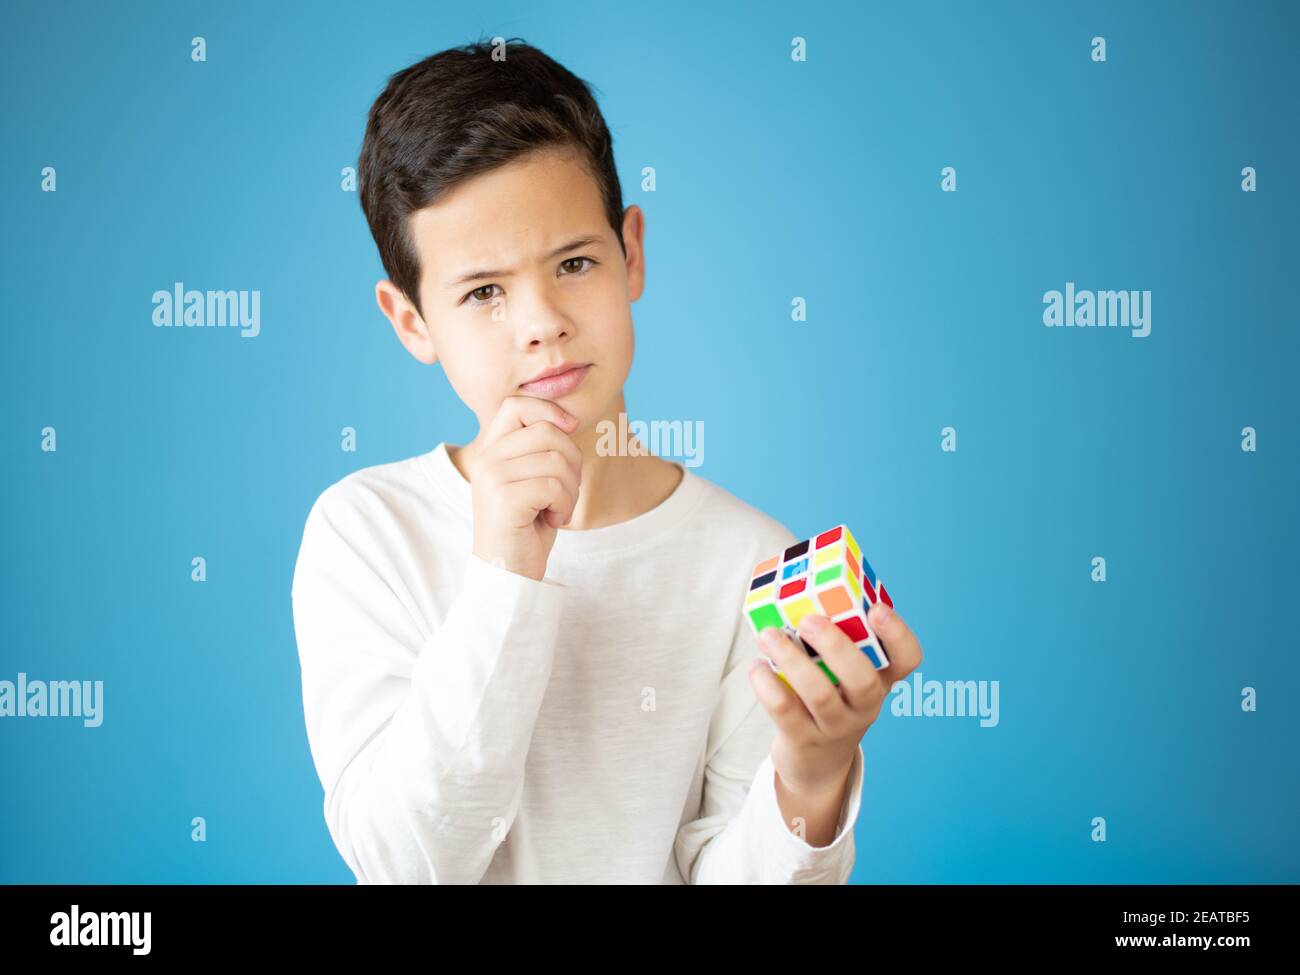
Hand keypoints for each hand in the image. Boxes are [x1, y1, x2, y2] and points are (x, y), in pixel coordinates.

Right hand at [467, 395, 583, 581]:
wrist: (508, 573)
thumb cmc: (527, 528)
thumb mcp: (533, 481)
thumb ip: (540, 450)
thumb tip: (568, 419)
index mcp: (490, 451)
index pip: (517, 405)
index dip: (549, 410)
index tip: (571, 429)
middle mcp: (486, 459)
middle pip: (547, 431)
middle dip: (572, 460)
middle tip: (566, 490)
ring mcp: (492, 477)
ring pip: (556, 460)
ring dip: (571, 489)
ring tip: (557, 508)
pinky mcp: (504, 498)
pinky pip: (555, 485)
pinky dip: (565, 505)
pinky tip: (553, 520)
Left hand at [749, 603, 923, 802]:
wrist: (817, 762)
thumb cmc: (829, 699)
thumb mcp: (842, 675)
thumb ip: (832, 642)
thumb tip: (798, 591)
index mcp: (881, 679)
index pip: (907, 659)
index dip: (897, 635)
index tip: (877, 610)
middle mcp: (865, 705)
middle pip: (863, 680)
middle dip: (837, 646)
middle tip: (809, 620)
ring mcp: (836, 726)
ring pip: (820, 696)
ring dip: (792, 661)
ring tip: (768, 636)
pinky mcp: (803, 740)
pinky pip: (786, 712)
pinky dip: (767, 685)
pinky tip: (756, 666)